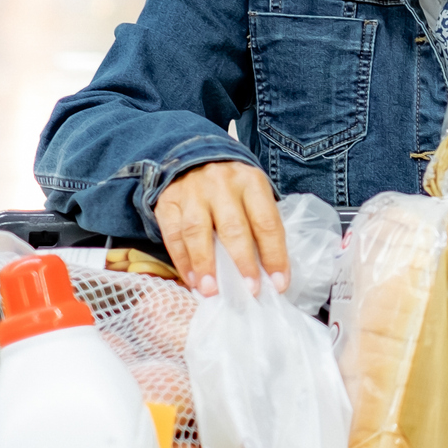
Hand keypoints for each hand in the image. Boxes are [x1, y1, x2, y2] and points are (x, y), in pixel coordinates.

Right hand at [155, 161, 287, 296]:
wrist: (192, 157)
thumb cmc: (231, 187)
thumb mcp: (252, 193)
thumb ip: (259, 224)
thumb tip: (270, 271)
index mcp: (251, 182)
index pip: (266, 222)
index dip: (274, 255)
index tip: (279, 284)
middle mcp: (222, 185)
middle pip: (233, 227)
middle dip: (242, 262)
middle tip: (249, 290)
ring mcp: (192, 192)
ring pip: (197, 231)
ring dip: (205, 264)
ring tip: (211, 291)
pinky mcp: (168, 202)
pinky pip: (173, 235)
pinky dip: (182, 260)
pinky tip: (192, 280)